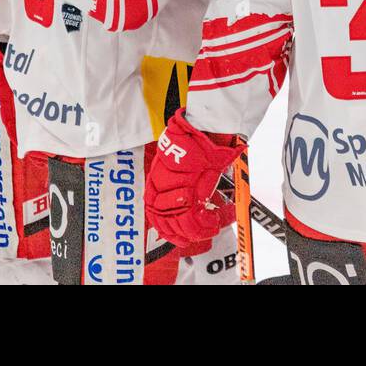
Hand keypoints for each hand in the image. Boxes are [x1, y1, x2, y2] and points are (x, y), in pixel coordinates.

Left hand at [144, 110, 242, 254]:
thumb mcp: (190, 160)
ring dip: (192, 230)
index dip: (162, 224)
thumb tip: (193, 198)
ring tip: (207, 230)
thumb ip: (186, 178)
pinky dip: (201, 225)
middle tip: (188, 239)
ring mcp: (172, 181)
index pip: (153, 205)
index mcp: (160, 171)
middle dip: (175, 231)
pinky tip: (211, 224)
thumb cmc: (204, 139)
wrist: (211, 126)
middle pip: (161, 214)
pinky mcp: (186, 184)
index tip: (172, 234)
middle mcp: (161, 177)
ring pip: (176, 218)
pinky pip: (190, 214)